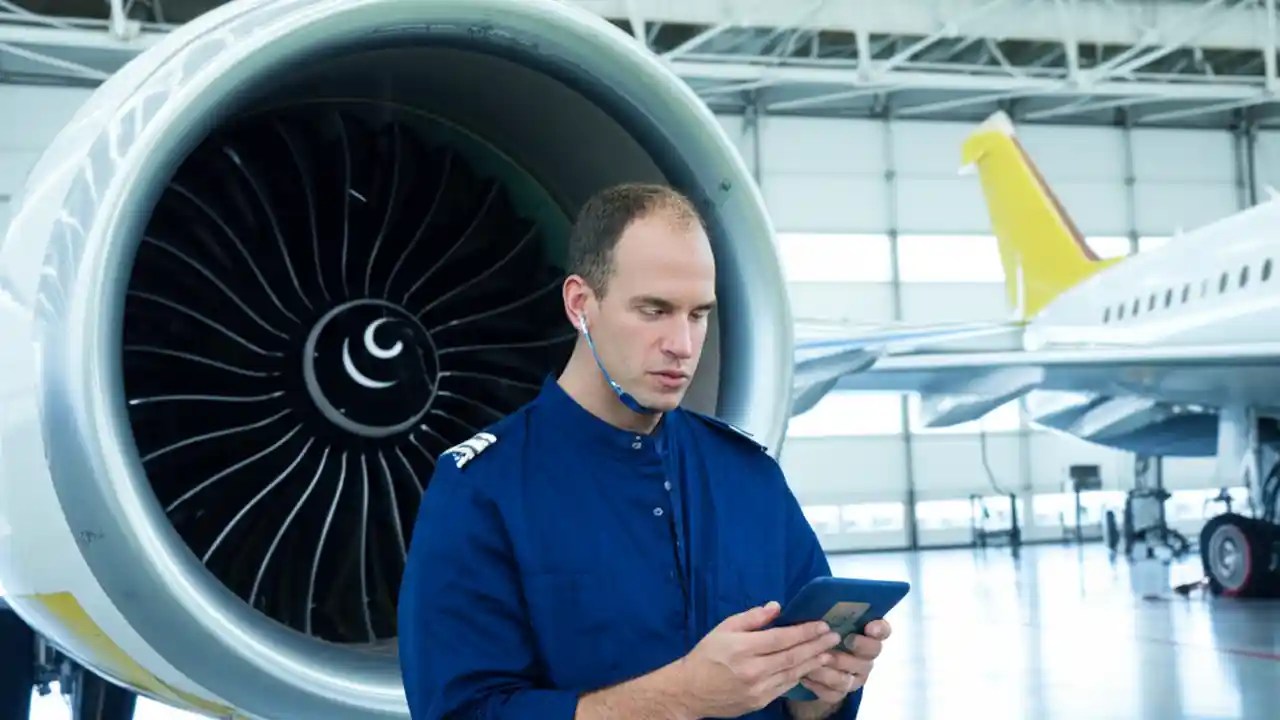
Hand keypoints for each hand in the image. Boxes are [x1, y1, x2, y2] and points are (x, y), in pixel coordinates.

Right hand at [673, 601, 841, 718]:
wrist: (690, 691)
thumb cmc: (706, 655)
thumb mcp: (723, 628)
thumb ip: (751, 618)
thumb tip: (776, 607)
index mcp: (742, 649)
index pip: (781, 638)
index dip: (804, 631)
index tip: (822, 624)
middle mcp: (753, 670)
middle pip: (792, 656)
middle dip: (816, 645)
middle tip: (834, 636)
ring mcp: (757, 689)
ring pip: (792, 674)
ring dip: (813, 662)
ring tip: (829, 652)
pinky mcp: (759, 702)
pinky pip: (785, 687)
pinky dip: (800, 676)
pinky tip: (810, 668)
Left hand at [794, 619, 890, 707]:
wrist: (810, 657)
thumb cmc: (819, 631)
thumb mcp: (823, 618)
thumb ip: (827, 611)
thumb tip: (816, 594)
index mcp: (866, 633)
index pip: (883, 630)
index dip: (880, 628)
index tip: (871, 625)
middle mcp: (866, 656)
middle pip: (871, 653)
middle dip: (857, 647)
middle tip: (842, 641)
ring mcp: (856, 676)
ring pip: (849, 677)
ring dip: (831, 669)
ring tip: (815, 660)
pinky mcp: (841, 692)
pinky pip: (834, 693)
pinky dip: (818, 685)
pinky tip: (805, 676)